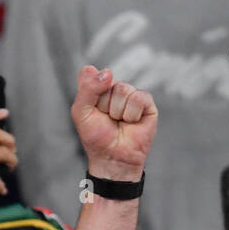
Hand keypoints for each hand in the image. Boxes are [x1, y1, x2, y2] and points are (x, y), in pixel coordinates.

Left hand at [70, 65, 156, 181]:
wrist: (112, 158)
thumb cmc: (96, 137)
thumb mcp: (81, 113)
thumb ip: (87, 89)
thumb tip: (107, 71)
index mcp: (98, 89)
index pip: (93, 76)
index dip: (91, 95)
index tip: (92, 111)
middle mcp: (115, 90)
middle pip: (109, 82)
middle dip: (104, 105)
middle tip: (107, 120)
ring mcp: (131, 96)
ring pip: (123, 89)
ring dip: (118, 111)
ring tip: (119, 122)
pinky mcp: (147, 104)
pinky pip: (138, 98)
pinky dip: (132, 114)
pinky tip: (132, 123)